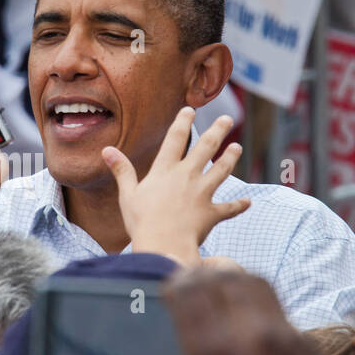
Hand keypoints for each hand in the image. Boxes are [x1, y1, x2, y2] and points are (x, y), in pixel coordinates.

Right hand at [102, 109, 248, 266]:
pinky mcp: (211, 212)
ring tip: (237, 147)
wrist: (164, 244)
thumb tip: (107, 149)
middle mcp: (186, 176)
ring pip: (221, 170)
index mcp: (164, 170)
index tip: (190, 110)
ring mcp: (202, 193)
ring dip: (230, 158)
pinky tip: (247, 202)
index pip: (175, 139)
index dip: (183, 122)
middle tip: (226, 119)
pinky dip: (239, 205)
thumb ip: (122, 170)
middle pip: (205, 148)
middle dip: (217, 131)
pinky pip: (228, 208)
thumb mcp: (128, 194)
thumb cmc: (141, 221)